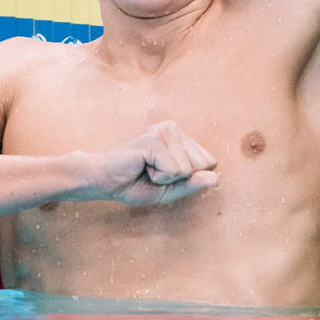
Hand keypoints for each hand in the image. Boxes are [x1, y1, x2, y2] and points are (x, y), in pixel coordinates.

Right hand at [91, 121, 217, 205]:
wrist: (102, 181)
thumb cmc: (133, 183)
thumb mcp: (169, 190)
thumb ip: (193, 184)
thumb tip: (217, 179)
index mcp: (181, 137)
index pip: (210, 163)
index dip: (188, 178)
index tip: (163, 174)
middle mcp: (174, 129)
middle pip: (203, 165)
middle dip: (179, 178)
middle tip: (153, 172)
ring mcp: (164, 131)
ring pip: (188, 169)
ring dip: (166, 178)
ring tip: (146, 168)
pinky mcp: (154, 139)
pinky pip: (174, 170)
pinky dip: (158, 177)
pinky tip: (142, 166)